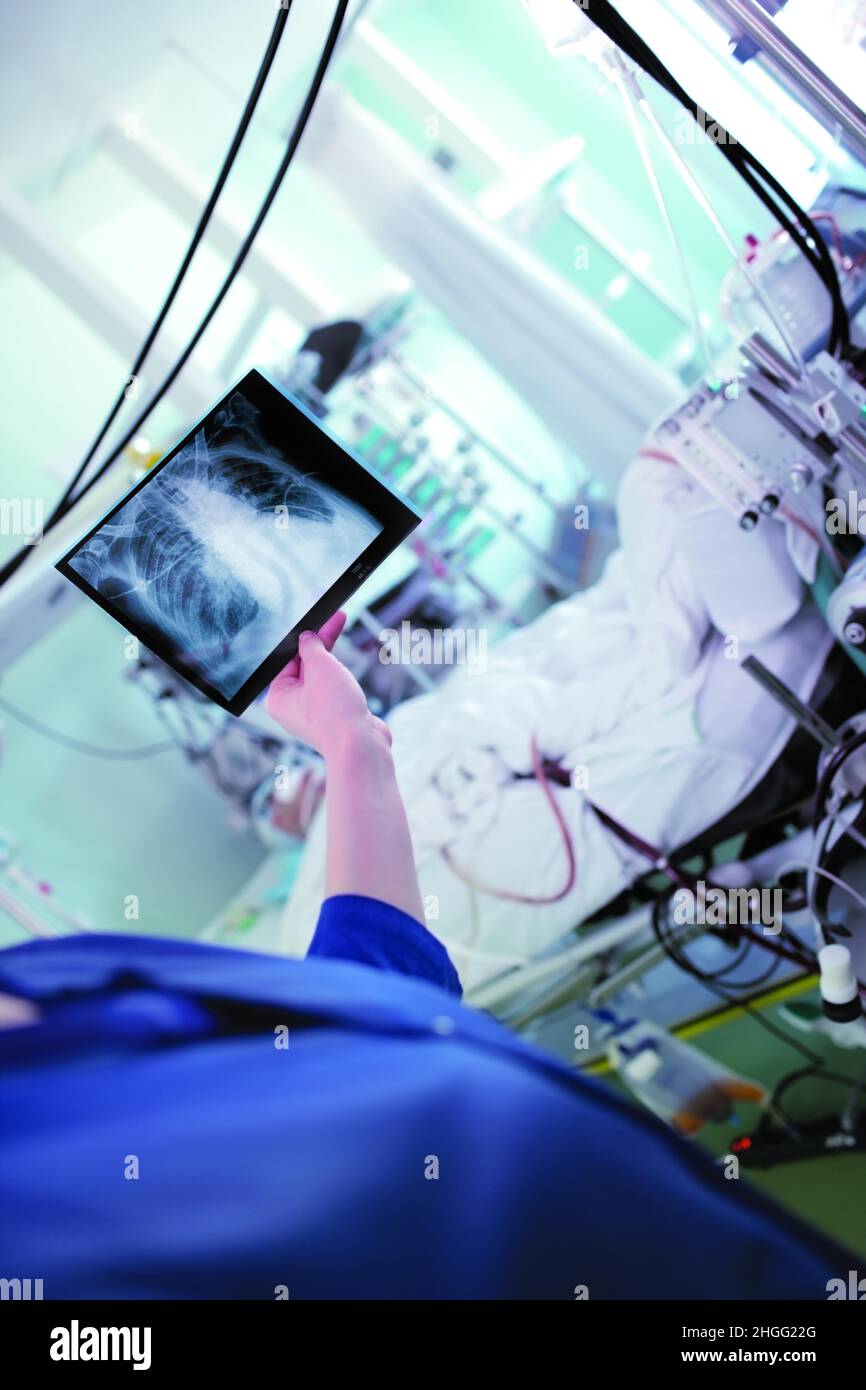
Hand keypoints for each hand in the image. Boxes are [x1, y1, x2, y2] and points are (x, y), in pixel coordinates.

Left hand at [265, 611, 388, 758]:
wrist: (361, 745)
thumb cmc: (335, 711)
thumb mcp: (320, 666)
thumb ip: (312, 646)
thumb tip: (307, 636)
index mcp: (278, 697)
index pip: (288, 658)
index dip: (305, 637)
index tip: (320, 620)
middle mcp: (292, 707)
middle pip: (305, 665)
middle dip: (322, 645)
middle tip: (337, 620)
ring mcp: (314, 713)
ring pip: (322, 677)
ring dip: (335, 664)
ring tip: (345, 658)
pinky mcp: (334, 717)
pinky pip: (335, 691)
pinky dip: (343, 680)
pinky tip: (352, 677)